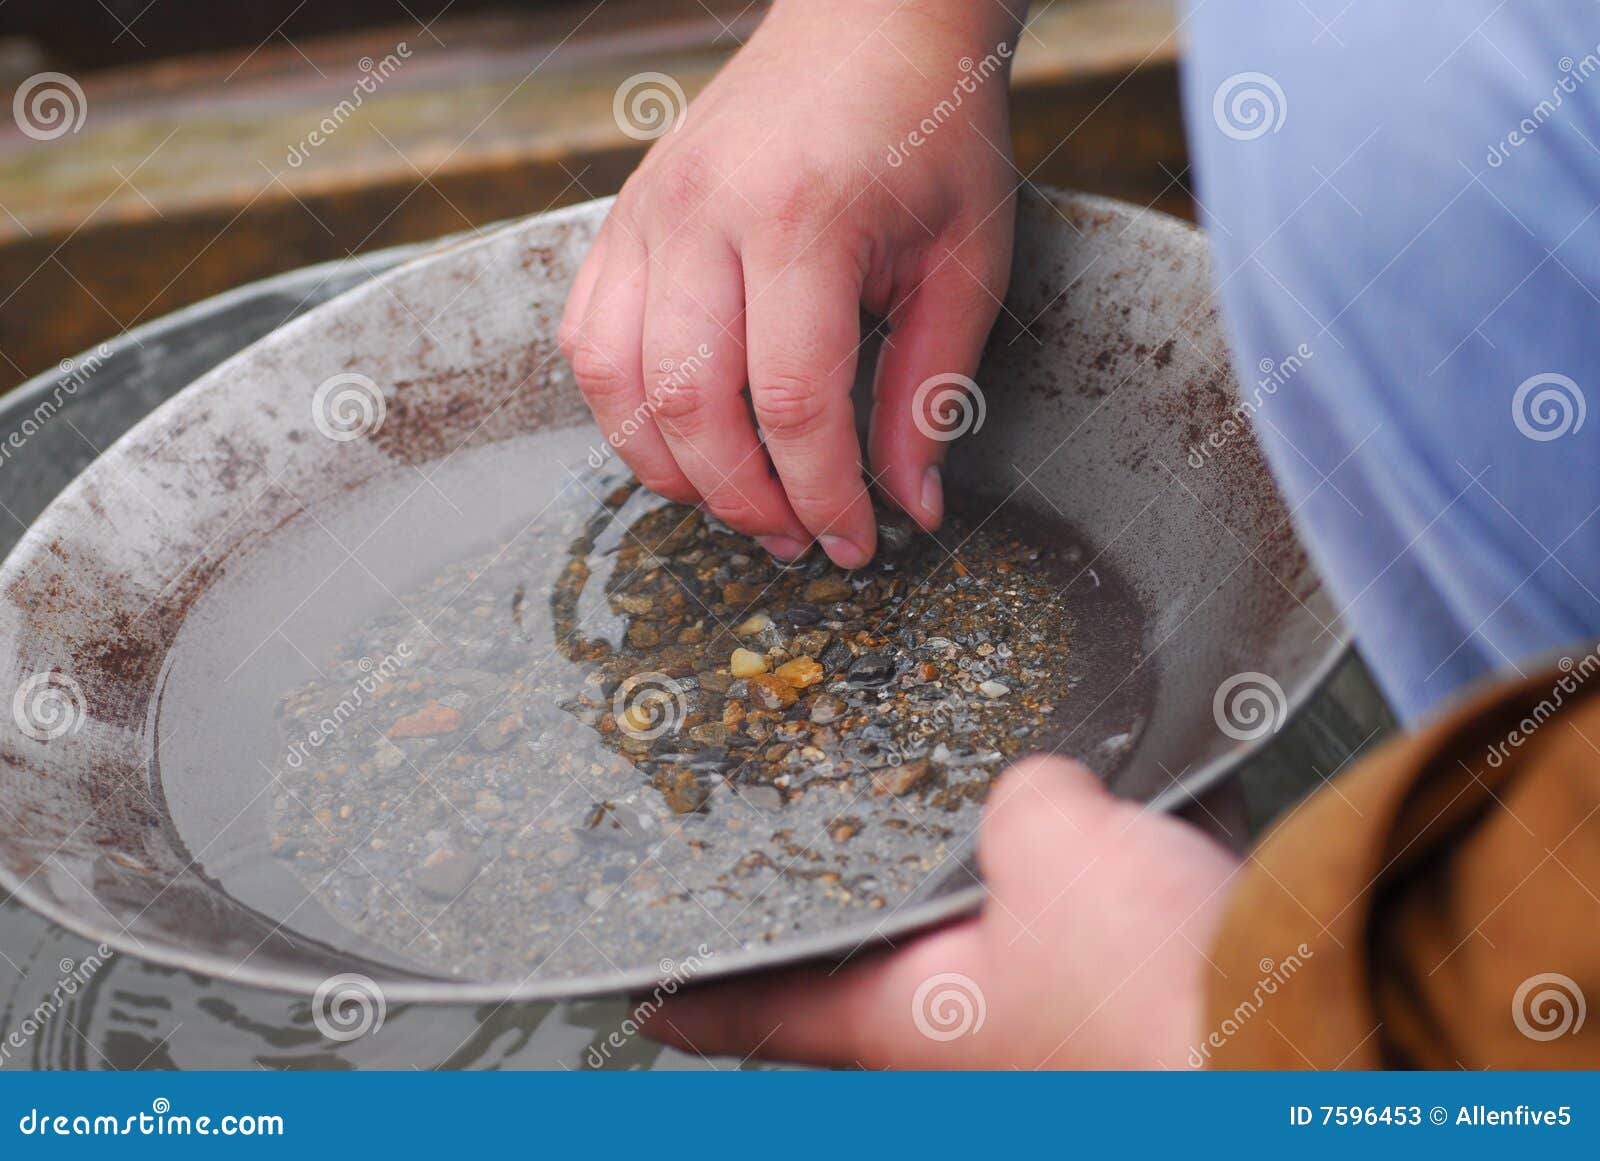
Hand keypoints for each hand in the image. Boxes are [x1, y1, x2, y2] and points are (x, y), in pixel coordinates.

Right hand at [559, 0, 1022, 566]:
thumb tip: (912, 506)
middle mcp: (706, 214)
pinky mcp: (622, 218)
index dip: (822, 496)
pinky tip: (682, 436)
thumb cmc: (931, 136)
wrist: (871, 24)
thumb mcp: (965, 264)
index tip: (854, 544)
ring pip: (616, 382)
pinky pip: (586, 338)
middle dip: (745, 501)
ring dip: (672, 469)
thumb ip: (930, 391)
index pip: (794, 402)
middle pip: (691, 405)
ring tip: (738, 501)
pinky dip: (623, 409)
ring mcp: (649, 212)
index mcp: (803, 218)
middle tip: (796, 539)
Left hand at [641, 757, 1240, 1068]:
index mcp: (913, 1018)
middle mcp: (976, 1031)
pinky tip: (1154, 801)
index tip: (645, 999)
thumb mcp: (1049, 848)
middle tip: (824, 838)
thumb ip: (1017, 798)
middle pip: (882, 961)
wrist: (1316, 1048)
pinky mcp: (1140, 999)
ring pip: (1008, 924)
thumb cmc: (1157, 994)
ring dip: (1015, 864)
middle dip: (865, 897)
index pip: (762, 1013)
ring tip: (1015, 789)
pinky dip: (1121, 860)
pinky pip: (1109, 913)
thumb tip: (1044, 789)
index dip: (696, 1002)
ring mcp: (1061, 1019)